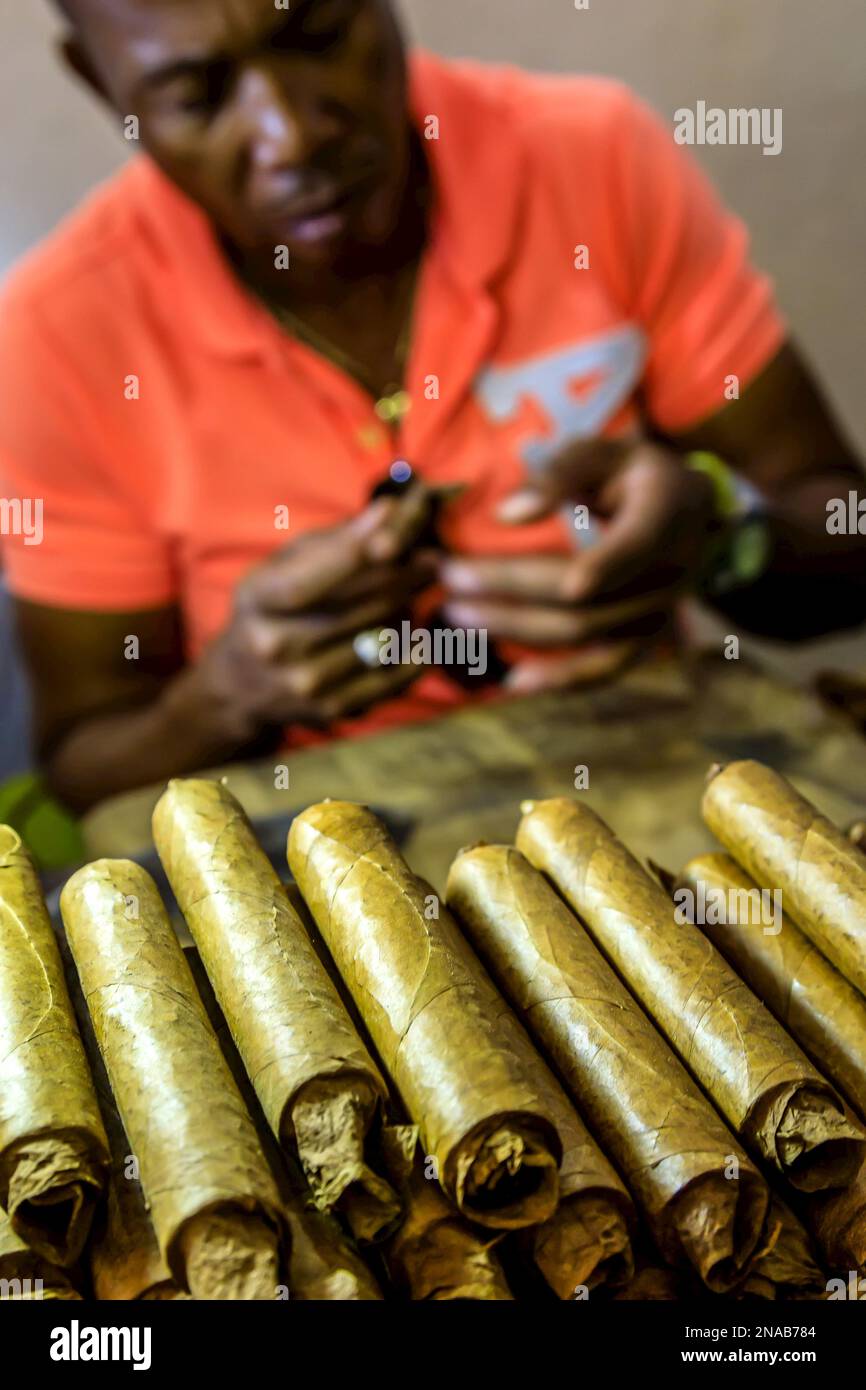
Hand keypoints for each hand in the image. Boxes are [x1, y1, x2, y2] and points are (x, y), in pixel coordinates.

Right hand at [193, 487, 437, 736]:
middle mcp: (277, 645)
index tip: (395, 520)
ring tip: (410, 597)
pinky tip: (415, 632)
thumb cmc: (273, 609)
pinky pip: (399, 672)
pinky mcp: (336, 708)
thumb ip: (333, 543)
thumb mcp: (282, 567)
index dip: (356, 548)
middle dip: (407, 574)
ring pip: (388, 634)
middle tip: (432, 557)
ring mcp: (308, 682)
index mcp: (258, 600)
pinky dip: (416, 648)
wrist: (244, 686)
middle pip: (364, 603)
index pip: (312, 576)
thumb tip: (389, 515)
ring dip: (410, 609)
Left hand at [441, 439, 715, 692]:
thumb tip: (507, 516)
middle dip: (513, 591)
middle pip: (588, 596)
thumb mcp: (602, 452)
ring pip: (587, 635)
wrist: (687, 511)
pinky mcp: (644, 639)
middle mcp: (671, 573)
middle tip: (450, 580)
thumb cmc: (631, 473)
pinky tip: (514, 684)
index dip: (603, 568)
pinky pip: (604, 668)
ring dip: (519, 630)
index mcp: (666, 516)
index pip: (634, 548)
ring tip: (459, 614)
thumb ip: (559, 475)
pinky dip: (561, 679)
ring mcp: (660, 613)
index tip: (569, 586)